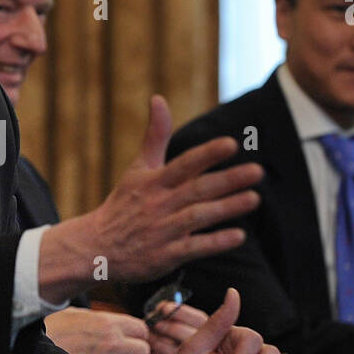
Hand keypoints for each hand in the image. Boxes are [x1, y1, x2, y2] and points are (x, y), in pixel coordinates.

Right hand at [39, 96, 261, 301]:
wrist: (96, 246)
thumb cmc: (123, 204)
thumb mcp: (137, 168)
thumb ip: (155, 136)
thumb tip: (159, 98)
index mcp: (153, 181)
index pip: (184, 164)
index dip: (207, 154)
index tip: (231, 144)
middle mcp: (159, 204)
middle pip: (197, 189)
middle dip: (228, 180)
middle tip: (257, 171)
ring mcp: (162, 231)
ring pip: (198, 217)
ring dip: (227, 208)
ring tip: (254, 199)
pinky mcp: (165, 255)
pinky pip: (193, 248)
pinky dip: (215, 243)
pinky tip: (238, 236)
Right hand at [45, 307, 150, 353]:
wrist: (41, 350)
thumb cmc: (55, 330)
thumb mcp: (79, 314)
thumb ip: (101, 317)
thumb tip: (114, 320)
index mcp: (108, 322)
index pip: (142, 328)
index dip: (138, 334)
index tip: (131, 336)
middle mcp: (113, 342)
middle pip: (144, 349)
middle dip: (137, 351)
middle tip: (127, 351)